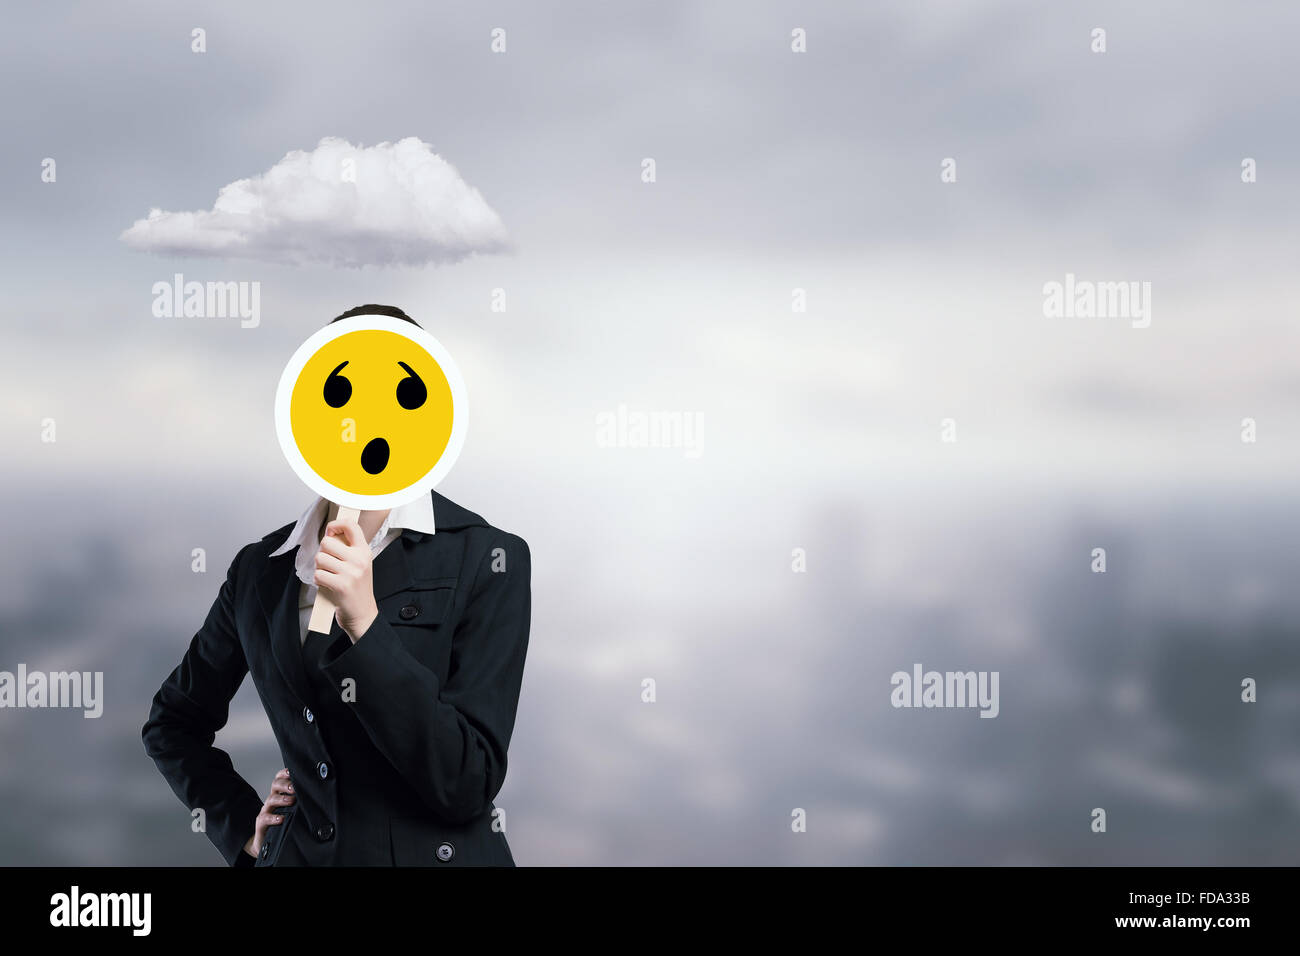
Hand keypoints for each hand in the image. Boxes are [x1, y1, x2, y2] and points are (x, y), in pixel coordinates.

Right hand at [243, 768, 294, 858]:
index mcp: (280, 793)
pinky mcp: (261, 823)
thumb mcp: (293, 809)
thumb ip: (302, 800)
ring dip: (281, 799)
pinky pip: (265, 818)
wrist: (268, 842)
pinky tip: (281, 818)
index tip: (292, 771)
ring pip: (271, 799)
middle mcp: (272, 799)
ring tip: (291, 801)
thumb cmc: (285, 822)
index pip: (280, 778)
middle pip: (275, 785)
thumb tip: (320, 794)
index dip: (285, 773)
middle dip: (285, 784)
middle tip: (295, 788)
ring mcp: (266, 810)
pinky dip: (273, 817)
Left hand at [314, 516, 378, 640]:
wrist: (362, 613)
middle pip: (327, 542)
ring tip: (329, 574)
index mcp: (365, 551)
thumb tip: (330, 534)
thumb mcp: (360, 564)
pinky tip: (327, 584)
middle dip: (322, 552)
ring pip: (320, 558)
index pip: (351, 525)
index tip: (330, 531)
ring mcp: (351, 573)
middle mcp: (359, 560)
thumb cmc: (357, 588)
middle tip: (328, 562)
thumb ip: (349, 549)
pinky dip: (318, 580)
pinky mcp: (341, 585)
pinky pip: (318, 574)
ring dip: (319, 567)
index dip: (336, 524)